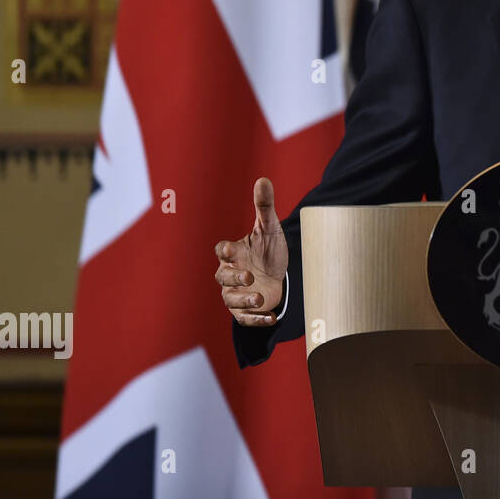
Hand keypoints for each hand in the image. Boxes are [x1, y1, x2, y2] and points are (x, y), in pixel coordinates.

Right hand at [215, 177, 288, 327]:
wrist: (278, 274)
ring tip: (260, 297)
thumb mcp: (269, 228)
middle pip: (222, 278)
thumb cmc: (268, 250)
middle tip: (249, 277)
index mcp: (234, 253)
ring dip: (244, 301)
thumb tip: (263, 179)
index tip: (232, 249)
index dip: (225, 251)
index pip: (222, 251)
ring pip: (231, 300)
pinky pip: (245, 318)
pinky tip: (271, 317)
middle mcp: (230, 274)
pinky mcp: (246, 310)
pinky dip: (256, 319)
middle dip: (234, 279)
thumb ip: (264, 206)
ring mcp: (236, 294)